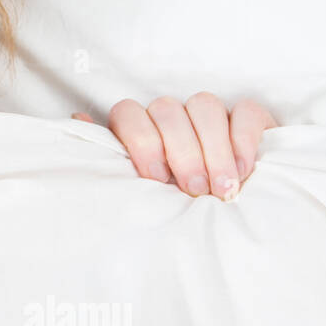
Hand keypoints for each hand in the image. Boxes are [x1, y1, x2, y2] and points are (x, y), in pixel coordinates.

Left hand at [72, 93, 276, 200]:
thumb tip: (79, 121)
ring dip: (213, 148)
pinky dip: (243, 139)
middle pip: (167, 110)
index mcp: (138, 129)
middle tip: (194, 190)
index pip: (127, 113)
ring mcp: (208, 114)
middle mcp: (170, 116)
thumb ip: (112, 162)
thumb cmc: (170, 206)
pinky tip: (243, 169)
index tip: (156, 179)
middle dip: (181, 151)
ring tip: (222, 188)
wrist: (223, 220)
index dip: (141, 142)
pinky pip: (245, 110)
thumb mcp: (137, 191)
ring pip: (204, 105)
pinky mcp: (246, 117)